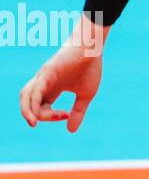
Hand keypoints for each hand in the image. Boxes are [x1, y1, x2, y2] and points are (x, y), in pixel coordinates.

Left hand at [19, 15, 105, 131]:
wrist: (93, 48)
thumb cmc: (90, 67)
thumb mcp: (86, 95)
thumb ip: (78, 112)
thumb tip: (71, 131)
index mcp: (52, 89)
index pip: (42, 108)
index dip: (52, 117)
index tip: (67, 115)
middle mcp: (44, 84)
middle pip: (30, 104)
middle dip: (38, 117)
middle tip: (57, 117)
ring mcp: (43, 77)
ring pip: (26, 97)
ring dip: (27, 112)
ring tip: (34, 122)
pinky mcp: (46, 72)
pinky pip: (34, 91)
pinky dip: (33, 103)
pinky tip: (38, 111)